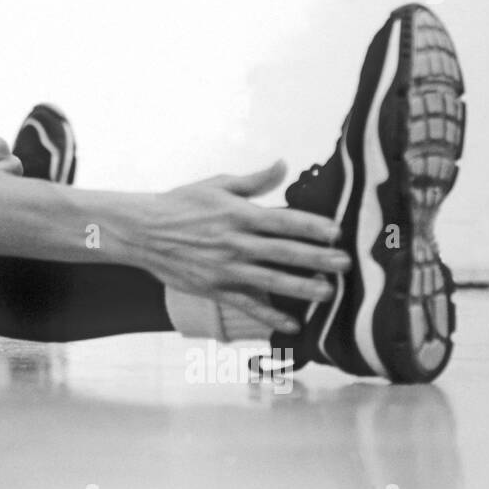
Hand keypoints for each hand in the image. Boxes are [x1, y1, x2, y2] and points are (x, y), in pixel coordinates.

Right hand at [145, 160, 349, 333]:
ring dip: (302, 287)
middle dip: (317, 259)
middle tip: (346, 264)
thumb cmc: (180, 204)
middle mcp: (235, 242)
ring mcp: (225, 268)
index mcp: (238, 214)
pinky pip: (247, 304)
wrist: (142, 230)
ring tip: (328, 293)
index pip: (283, 220)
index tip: (337, 232)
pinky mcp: (214, 288)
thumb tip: (283, 165)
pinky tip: (292, 323)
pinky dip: (269, 315)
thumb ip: (254, 180)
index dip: (312, 226)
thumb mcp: (217, 185)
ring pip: (270, 280)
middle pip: (284, 252)